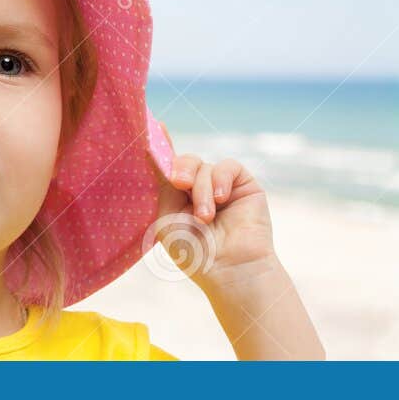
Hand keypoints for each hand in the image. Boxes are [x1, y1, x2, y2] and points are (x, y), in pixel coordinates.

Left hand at [154, 154, 274, 286]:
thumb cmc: (195, 252)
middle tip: (180, 183)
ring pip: (205, 167)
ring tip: (206, 217)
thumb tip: (156, 154)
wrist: (229, 267)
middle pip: (185, 163)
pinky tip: (221, 199)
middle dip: (181, 170)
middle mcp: (199, 191)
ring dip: (202, 191)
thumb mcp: (167, 219)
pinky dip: (221, 179)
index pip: (169, 170)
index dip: (161, 151)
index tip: (155, 132)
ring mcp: (222, 187)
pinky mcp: (244, 185)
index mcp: (178, 200)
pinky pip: (228, 166)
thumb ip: (163, 186)